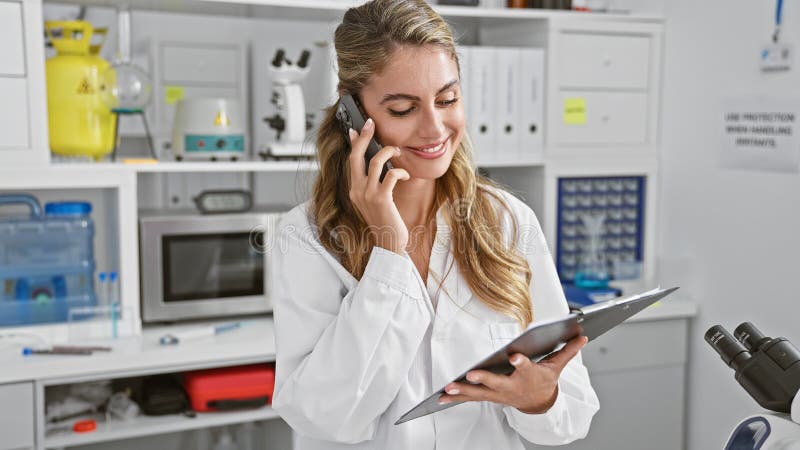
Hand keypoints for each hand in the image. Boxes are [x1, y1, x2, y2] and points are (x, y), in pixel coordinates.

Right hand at [348, 118, 410, 253]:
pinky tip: (406, 176)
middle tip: (371, 123)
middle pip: (356, 156)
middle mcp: (357, 190)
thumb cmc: (385, 221)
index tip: (355, 129)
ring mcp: (368, 194)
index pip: (351, 161)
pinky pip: (390, 175)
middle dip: (364, 137)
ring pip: (374, 162)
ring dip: (388, 152)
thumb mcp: (375, 200)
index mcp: (354, 190)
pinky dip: (401, 172)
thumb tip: (378, 164)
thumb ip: (373, 183)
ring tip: (397, 151)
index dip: (353, 143)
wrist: (388, 242)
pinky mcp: (381, 199)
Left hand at [438, 335, 588, 413]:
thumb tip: (583, 335)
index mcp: (528, 375)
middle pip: (497, 382)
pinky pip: (470, 398)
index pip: (526, 367)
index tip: (515, 355)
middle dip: (484, 379)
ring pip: (479, 393)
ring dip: (463, 391)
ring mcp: (498, 394)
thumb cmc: (543, 380)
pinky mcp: (488, 397)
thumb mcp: (557, 366)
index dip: (521, 361)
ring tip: (448, 388)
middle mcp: (512, 386)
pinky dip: (456, 397)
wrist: (538, 404)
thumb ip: (567, 351)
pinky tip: (441, 396)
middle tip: (472, 374)